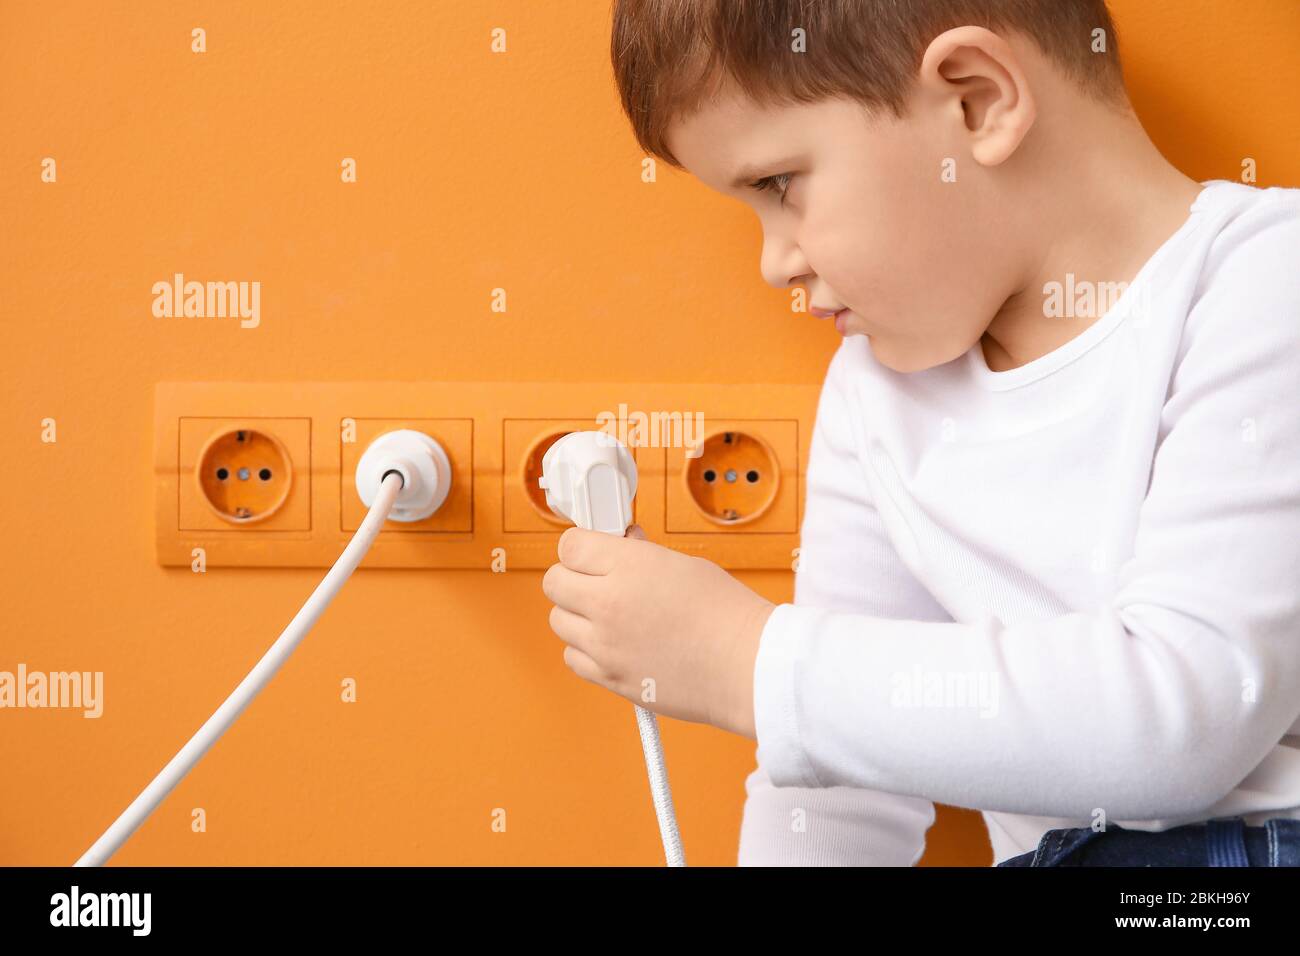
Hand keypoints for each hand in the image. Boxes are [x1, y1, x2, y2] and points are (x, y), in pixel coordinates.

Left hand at [542, 523, 774, 737]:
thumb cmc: (728, 615)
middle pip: (554, 582)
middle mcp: (607, 604)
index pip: (570, 545)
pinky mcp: (610, 677)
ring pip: (559, 620)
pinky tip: (614, 644)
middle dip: (574, 576)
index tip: (593, 550)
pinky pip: (573, 657)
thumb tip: (621, 548)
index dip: (582, 546)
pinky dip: (586, 649)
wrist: (748, 667)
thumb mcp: (684, 564)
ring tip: (610, 614)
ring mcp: (604, 645)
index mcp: (627, 567)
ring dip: (578, 614)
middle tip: (598, 579)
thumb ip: (641, 556)